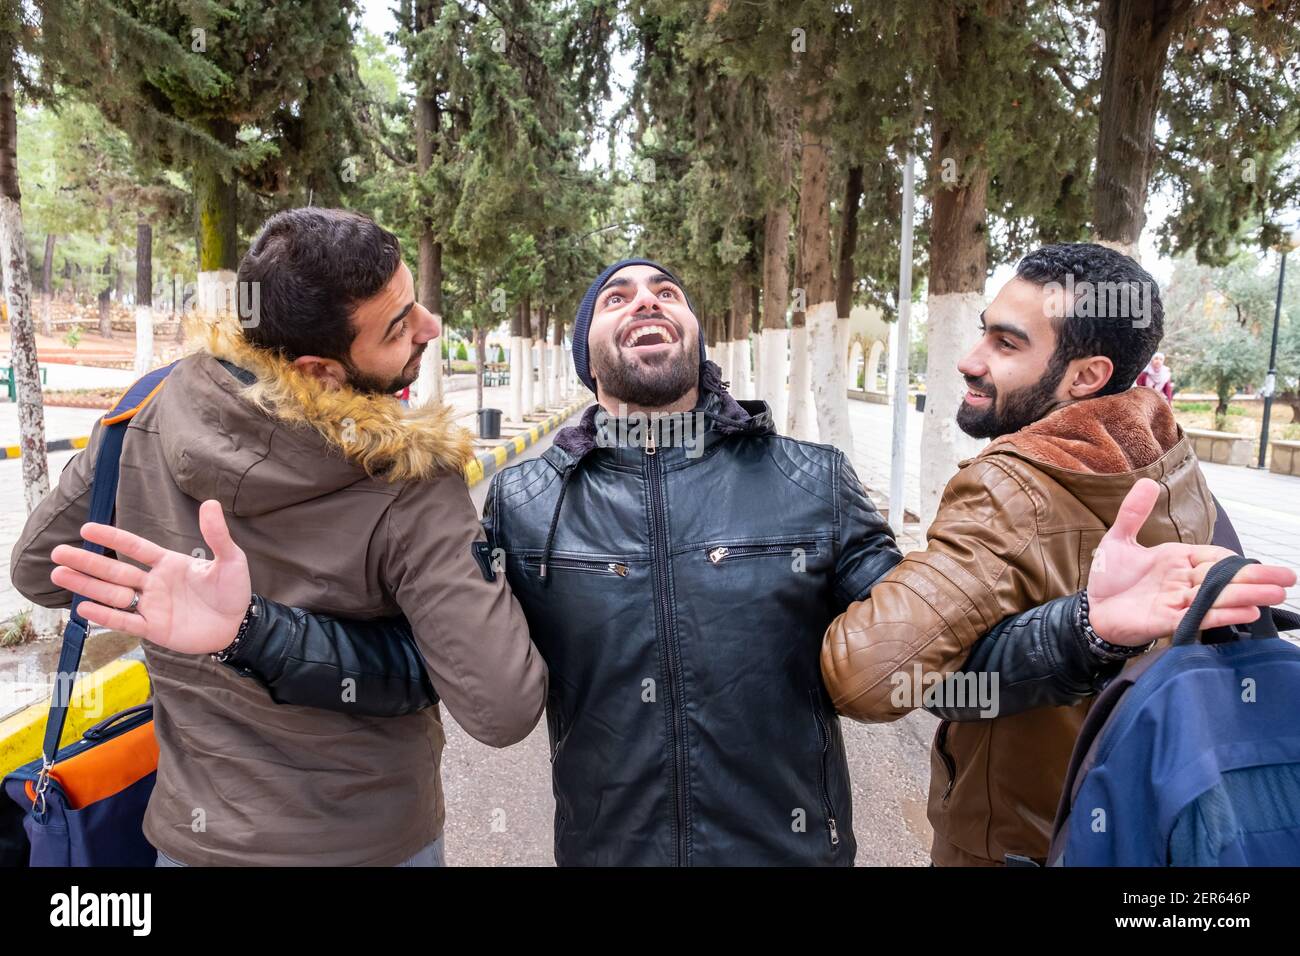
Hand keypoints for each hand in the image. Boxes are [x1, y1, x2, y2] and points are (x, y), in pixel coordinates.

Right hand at [49, 499, 252, 654]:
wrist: (239, 626)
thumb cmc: (234, 590)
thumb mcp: (231, 560)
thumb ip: (217, 535)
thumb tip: (210, 503)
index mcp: (169, 564)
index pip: (135, 548)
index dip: (113, 537)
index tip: (86, 528)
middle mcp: (155, 583)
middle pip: (115, 571)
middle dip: (87, 561)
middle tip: (58, 552)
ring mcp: (152, 607)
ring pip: (113, 595)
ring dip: (87, 586)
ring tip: (59, 574)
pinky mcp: (154, 629)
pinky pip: (125, 621)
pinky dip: (105, 615)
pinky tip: (82, 607)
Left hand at [1086, 478, 1295, 645]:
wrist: (1092, 611)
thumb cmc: (1110, 579)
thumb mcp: (1118, 540)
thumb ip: (1134, 513)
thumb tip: (1149, 481)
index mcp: (1177, 561)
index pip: (1213, 558)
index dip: (1233, 561)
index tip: (1254, 563)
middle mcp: (1183, 581)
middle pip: (1223, 578)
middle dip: (1255, 578)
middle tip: (1287, 578)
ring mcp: (1177, 602)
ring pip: (1217, 597)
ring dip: (1247, 596)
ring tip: (1276, 594)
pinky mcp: (1168, 621)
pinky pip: (1199, 617)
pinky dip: (1222, 613)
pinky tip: (1247, 612)